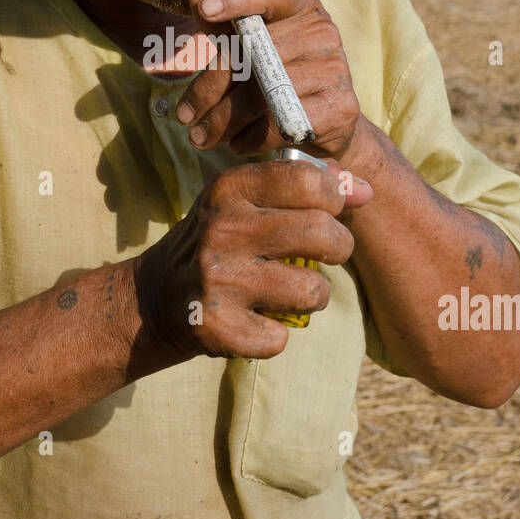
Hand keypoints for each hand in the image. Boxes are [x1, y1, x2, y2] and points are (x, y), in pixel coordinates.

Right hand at [134, 156, 372, 359]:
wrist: (153, 298)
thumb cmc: (219, 241)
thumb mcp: (247, 201)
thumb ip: (305, 186)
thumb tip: (366, 190)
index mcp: (229, 189)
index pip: (308, 180)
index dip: (334, 199)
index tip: (327, 211)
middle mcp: (221, 230)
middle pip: (322, 234)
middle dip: (338, 246)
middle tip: (325, 252)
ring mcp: (217, 281)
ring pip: (312, 291)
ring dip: (312, 296)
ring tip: (289, 291)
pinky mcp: (216, 329)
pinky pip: (281, 337)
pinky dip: (274, 335)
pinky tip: (254, 321)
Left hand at [174, 0, 361, 161]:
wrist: (329, 125)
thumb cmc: (279, 78)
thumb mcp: (249, 48)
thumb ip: (222, 24)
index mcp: (299, 7)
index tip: (203, 7)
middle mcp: (321, 32)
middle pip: (252, 54)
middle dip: (209, 89)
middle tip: (184, 117)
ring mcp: (334, 69)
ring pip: (259, 96)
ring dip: (221, 121)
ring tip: (200, 136)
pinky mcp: (338, 108)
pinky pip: (278, 126)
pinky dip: (249, 139)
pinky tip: (239, 142)